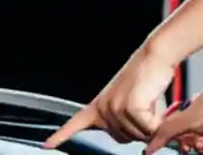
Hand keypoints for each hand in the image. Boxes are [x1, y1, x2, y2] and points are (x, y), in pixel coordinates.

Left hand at [43, 43, 175, 147]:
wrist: (154, 56)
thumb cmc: (147, 78)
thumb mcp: (130, 104)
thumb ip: (125, 123)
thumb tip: (142, 148)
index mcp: (99, 105)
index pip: (75, 124)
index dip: (61, 136)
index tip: (46, 145)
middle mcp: (103, 108)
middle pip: (123, 139)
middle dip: (138, 128)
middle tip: (144, 106)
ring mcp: (114, 108)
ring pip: (137, 136)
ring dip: (149, 124)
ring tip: (148, 102)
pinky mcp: (130, 108)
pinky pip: (147, 130)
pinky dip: (156, 122)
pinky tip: (154, 104)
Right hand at [143, 79, 202, 154]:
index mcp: (191, 117)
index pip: (167, 131)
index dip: (156, 142)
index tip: (148, 150)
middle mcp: (190, 112)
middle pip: (169, 128)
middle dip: (165, 140)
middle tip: (164, 148)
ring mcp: (195, 108)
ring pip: (179, 125)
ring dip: (180, 137)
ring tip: (190, 146)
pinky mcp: (201, 106)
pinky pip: (187, 121)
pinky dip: (188, 131)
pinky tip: (200, 137)